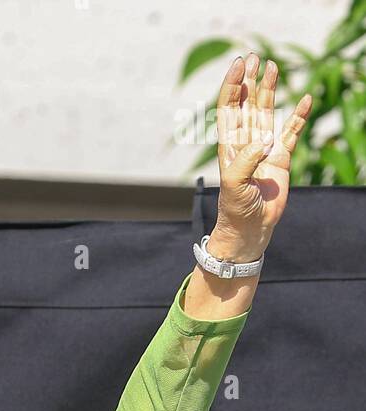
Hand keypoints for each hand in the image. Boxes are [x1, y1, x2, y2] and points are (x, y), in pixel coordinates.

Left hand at [210, 51, 311, 261]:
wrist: (250, 228)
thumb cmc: (236, 209)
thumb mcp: (234, 186)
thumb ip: (245, 161)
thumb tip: (265, 140)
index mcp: (229, 146)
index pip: (229, 109)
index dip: (232, 86)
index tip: (238, 66)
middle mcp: (246, 142)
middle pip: (247, 104)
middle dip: (249, 81)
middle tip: (253, 57)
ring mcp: (264, 148)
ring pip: (267, 111)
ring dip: (269, 90)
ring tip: (272, 66)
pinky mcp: (282, 158)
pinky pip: (292, 131)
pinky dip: (299, 116)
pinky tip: (306, 100)